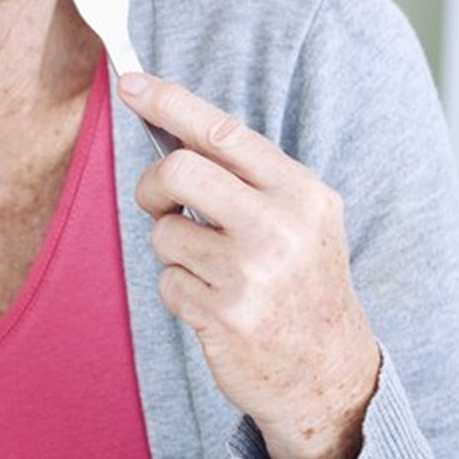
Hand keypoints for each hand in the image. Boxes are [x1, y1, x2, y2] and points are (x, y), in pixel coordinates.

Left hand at [118, 73, 380, 458]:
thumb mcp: (302, 220)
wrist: (328, 374)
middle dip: (153, 186)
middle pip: (178, 171)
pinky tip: (215, 305)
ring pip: (164, 234)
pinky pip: (168, 282)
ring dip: (173, 250)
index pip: (222, 131)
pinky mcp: (224, 316)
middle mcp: (281, 228)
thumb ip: (248, 179)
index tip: (130, 84)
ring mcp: (252, 274)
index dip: (169, 102)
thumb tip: (172, 129)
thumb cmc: (303, 287)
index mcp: (302, 193)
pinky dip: (180, 291)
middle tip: (158, 203)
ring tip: (212, 270)